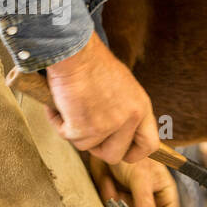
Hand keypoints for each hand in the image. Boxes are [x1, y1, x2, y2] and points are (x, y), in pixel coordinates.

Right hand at [44, 33, 158, 163]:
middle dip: (97, 148)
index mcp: (140, 107)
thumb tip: (115, 128)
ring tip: (69, 106)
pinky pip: (67, 136)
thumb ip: (124, 109)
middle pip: (114, 155)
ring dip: (74, 130)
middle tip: (84, 131)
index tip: (121, 152)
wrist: (74, 51)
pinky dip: (58, 122)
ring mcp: (106, 126)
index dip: (133, 153)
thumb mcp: (122, 85)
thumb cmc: (92, 61)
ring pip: (86, 146)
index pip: (149, 144)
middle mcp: (128, 119)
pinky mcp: (83, 128)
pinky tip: (58, 104)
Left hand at [88, 155, 181, 206]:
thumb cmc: (135, 154)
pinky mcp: (116, 200)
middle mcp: (150, 203)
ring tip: (115, 185)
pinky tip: (108, 181)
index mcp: (164, 197)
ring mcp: (132, 202)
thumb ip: (146, 202)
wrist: (110, 141)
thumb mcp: (142, 178)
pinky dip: (108, 198)